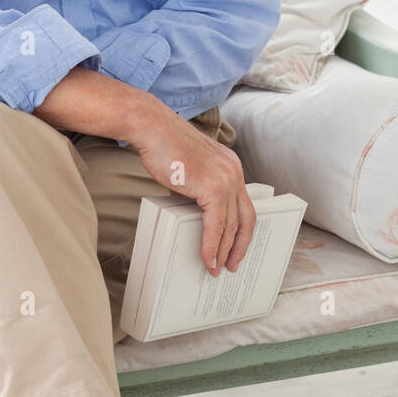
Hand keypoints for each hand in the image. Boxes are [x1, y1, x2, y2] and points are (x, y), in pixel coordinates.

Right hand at [128, 106, 255, 276]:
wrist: (152, 128)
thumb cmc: (164, 145)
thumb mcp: (190, 169)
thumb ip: (198, 189)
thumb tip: (195, 216)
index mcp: (231, 167)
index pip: (243, 205)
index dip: (240, 230)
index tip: (234, 247)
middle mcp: (234, 172)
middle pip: (246, 218)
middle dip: (239, 246)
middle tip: (231, 264)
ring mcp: (226, 180)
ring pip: (231, 226)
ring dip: (223, 251)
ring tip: (215, 268)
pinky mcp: (213, 188)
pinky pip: (216, 226)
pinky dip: (211, 246)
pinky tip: (207, 258)